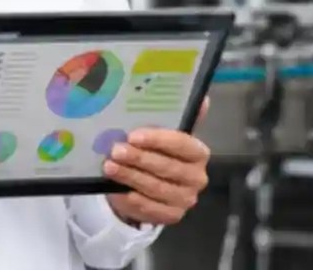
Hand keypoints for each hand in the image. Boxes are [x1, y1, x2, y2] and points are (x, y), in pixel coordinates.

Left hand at [104, 98, 211, 225]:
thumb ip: (177, 116)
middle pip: (167, 167)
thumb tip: (202, 97)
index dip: (158, 140)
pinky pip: (152, 208)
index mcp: (198, 153)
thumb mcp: (161, 134)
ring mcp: (185, 199)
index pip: (182, 145)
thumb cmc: (154, 152)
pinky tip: (119, 190)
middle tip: (116, 150)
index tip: (133, 136)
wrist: (146, 184)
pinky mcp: (172, 216)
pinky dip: (134, 199)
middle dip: (139, 158)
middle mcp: (197, 177)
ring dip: (131, 176)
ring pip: (156, 188)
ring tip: (109, 166)